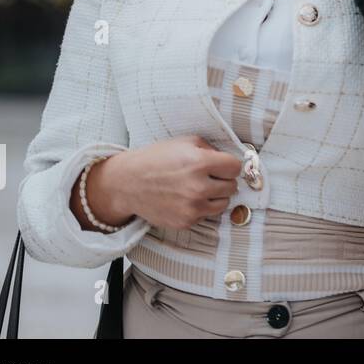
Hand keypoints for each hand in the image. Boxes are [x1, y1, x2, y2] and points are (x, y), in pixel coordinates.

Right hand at [103, 135, 243, 230]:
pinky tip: (187, 199)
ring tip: (199, 188)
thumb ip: (210, 149)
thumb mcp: (184, 142)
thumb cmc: (155, 159)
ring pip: (223, 204)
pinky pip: (206, 215)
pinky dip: (201, 208)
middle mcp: (199, 187)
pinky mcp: (186, 222)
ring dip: (216, 196)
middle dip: (223, 180)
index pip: (236, 167)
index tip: (222, 166)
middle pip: (232, 187)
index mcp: (201, 163)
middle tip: (209, 177)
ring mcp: (192, 207)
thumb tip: (229, 159)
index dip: (229, 165)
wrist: (127, 183)